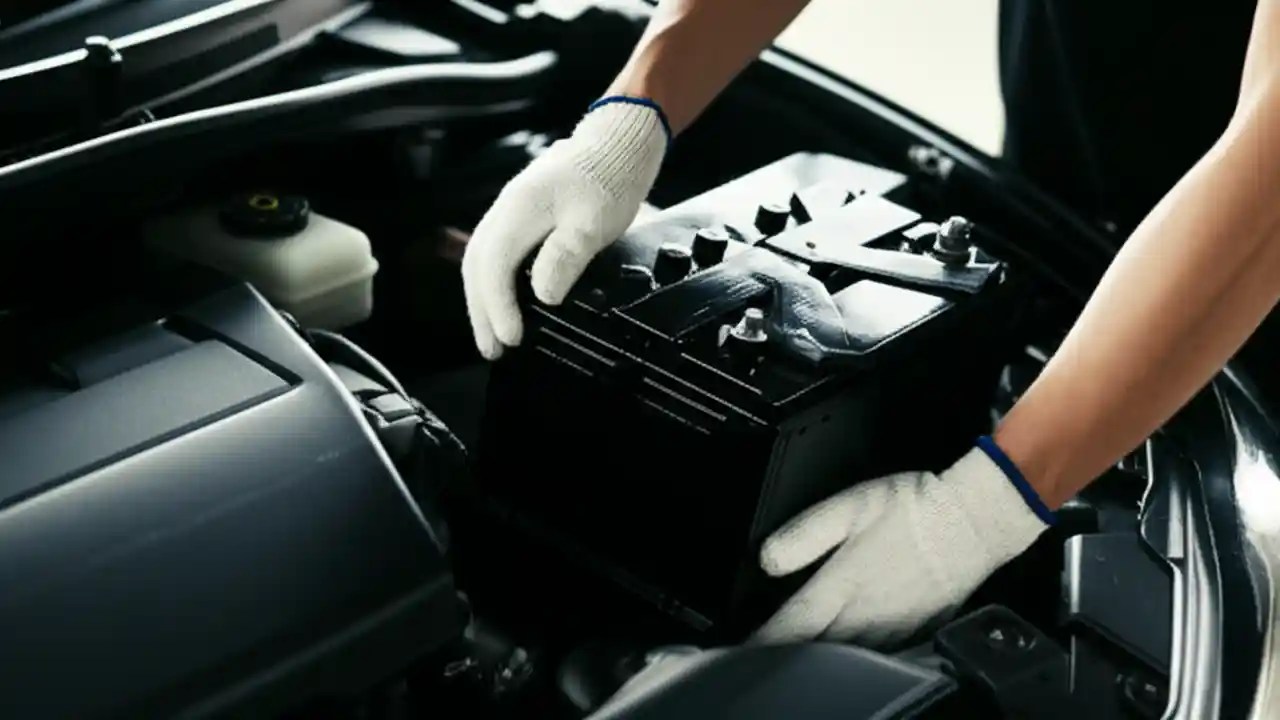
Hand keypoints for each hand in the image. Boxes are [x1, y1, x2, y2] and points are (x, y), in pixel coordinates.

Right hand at [461, 99, 667, 359]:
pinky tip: (507, 300)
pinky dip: (495, 282)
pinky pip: (497, 252)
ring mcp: (512, 210)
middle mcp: (505, 210)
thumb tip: (542, 295)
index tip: (512, 339)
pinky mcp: (525, 213)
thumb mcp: (593, 221)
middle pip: (477, 267)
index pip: (495, 268)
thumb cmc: (610, 178)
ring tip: (494, 335)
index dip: (499, 307)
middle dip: (481, 313)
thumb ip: (564, 257)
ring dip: (484, 300)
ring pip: (482, 260)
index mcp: (518, 211)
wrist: (620, 140)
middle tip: (492, 351)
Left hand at [752, 441, 1051, 647]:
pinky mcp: (916, 635)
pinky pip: (877, 658)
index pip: (790, 629)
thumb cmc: (914, 509)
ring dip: (819, 662)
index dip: (761, 645)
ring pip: (844, 660)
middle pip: (813, 653)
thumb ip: (803, 535)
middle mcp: (864, 618)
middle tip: (761, 659)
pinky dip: (855, 660)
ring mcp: (892, 632)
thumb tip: (766, 560)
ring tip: (795, 661)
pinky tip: (846, 654)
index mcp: (841, 588)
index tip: (738, 655)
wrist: (974, 522)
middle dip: (785, 657)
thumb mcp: (849, 506)